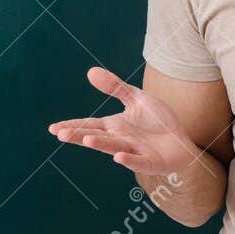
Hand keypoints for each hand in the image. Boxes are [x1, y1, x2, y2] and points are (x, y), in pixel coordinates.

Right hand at [48, 66, 201, 174]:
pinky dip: (129, 160)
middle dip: (79, 135)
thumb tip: (90, 71)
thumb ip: (115, 87)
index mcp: (114, 126)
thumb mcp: (136, 98)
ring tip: (86, 140)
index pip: (88, 125)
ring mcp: (134, 152)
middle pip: (96, 136)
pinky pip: (138, 161)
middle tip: (60, 134)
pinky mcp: (151, 162)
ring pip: (114, 147)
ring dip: (100, 144)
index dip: (71, 126)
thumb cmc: (157, 121)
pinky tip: (119, 158)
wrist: (181, 141)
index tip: (53, 128)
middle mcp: (120, 140)